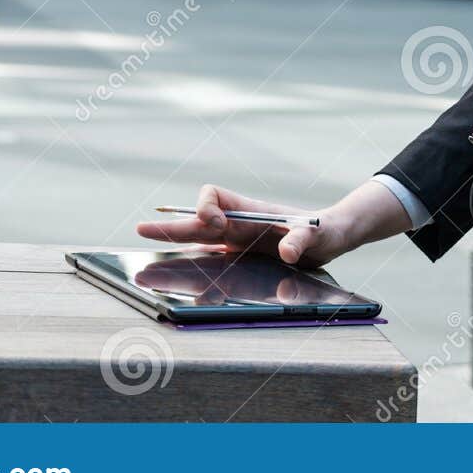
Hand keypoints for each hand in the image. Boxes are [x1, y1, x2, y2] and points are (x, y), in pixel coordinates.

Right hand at [134, 183, 350, 268]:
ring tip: (148, 264)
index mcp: (251, 211)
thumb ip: (303, 239)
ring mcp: (237, 242)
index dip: (206, 206)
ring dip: (175, 248)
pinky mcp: (241, 259)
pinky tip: (176, 276)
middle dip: (169, 226)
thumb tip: (288, 252)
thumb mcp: (318, 234)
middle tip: (141, 229)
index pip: (214, 196)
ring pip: (198, 243)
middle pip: (196, 221)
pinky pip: (210, 260)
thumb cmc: (324, 230)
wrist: (331, 240)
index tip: (214, 224)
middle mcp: (238, 224)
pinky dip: (192, 267)